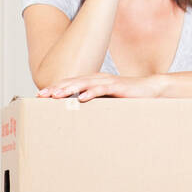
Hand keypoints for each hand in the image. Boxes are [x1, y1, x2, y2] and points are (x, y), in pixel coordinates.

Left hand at [36, 73, 165, 100]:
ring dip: (69, 89)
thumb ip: (93, 103)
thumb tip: (78, 112)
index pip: (70, 83)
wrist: (150, 90)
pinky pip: (102, 89)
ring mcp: (107, 81)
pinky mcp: (117, 87)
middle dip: (56, 88)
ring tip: (56, 95)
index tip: (41, 95)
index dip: (55, 88)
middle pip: (72, 81)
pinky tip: (82, 98)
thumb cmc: (127, 97)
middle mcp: (97, 78)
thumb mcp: (107, 100)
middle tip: (42, 95)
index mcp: (93, 81)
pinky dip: (91, 92)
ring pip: (84, 83)